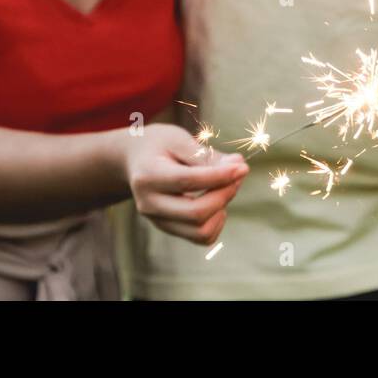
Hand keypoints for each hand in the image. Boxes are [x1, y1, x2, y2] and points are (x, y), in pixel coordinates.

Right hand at [124, 123, 248, 245]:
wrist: (135, 160)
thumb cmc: (160, 145)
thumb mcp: (179, 139)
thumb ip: (206, 155)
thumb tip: (238, 166)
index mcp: (148, 175)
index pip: (187, 181)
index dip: (219, 176)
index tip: (242, 167)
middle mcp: (149, 203)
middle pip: (196, 213)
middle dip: (225, 193)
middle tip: (238, 173)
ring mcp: (158, 220)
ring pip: (201, 231)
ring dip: (222, 209)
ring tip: (226, 186)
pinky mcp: (169, 228)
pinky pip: (202, 237)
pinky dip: (217, 221)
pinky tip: (216, 201)